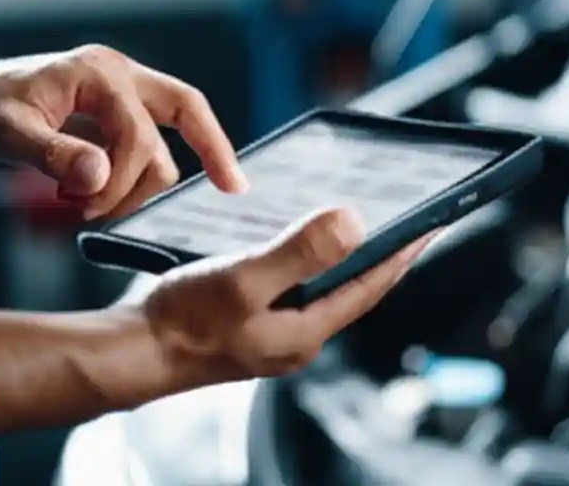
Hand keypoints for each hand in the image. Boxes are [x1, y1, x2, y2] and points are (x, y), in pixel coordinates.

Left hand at [0, 45, 248, 219]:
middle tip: (218, 193)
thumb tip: (99, 179)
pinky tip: (113, 199)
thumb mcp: (6, 132)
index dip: (122, 182)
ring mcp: (119, 91)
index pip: (138, 134)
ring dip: (140, 182)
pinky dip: (140, 175)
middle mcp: (118, 74)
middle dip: (205, 153)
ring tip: (88, 206)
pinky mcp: (113, 113)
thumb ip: (53, 155)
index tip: (82, 209)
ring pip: (165, 138)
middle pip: (187, 109)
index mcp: (97, 72)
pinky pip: (151, 141)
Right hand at [141, 208, 434, 380]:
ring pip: (322, 288)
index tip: (434, 221)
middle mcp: (296, 338)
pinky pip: (293, 288)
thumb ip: (300, 252)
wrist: (135, 352)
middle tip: (406, 216)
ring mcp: (272, 334)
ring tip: (359, 221)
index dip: (403, 251)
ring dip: (342, 256)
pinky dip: (305, 261)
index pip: (370, 286)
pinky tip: (294, 240)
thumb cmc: (184, 320)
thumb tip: (355, 223)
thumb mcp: (245, 278)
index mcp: (306, 332)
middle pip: (352, 289)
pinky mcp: (249, 324)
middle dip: (379, 254)